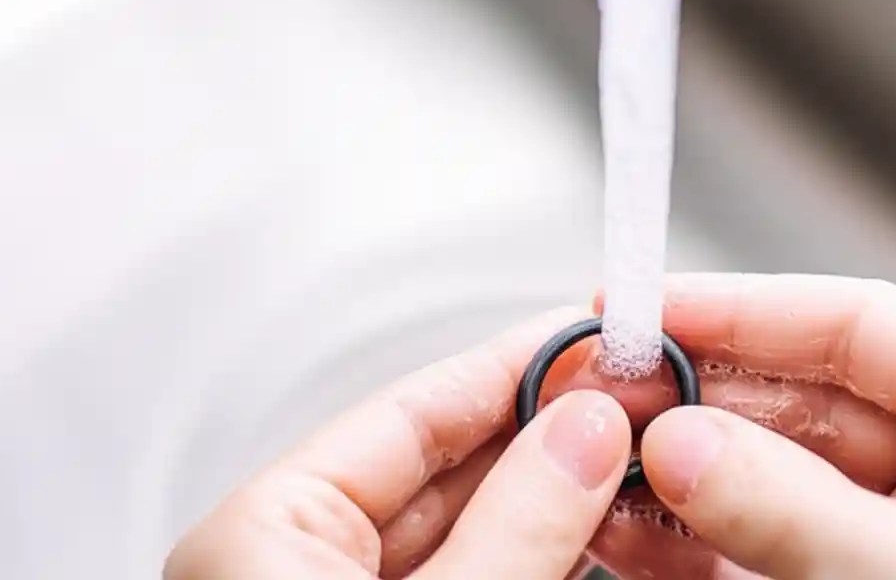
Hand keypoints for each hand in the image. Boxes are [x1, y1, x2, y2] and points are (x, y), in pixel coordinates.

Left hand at [164, 307, 631, 579]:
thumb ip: (514, 526)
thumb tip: (587, 430)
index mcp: (261, 535)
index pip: (407, 413)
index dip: (510, 369)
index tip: (590, 339)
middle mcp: (295, 562)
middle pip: (443, 467)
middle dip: (548, 433)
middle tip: (634, 398)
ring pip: (467, 527)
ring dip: (554, 497)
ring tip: (635, 456)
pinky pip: (473, 573)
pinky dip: (537, 553)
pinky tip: (596, 527)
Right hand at [588, 274, 895, 578]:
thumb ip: (781, 504)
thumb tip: (676, 444)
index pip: (855, 323)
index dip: (736, 309)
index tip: (643, 311)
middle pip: (803, 396)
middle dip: (695, 404)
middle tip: (600, 399)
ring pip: (781, 474)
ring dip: (687, 478)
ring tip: (602, 473)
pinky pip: (783, 542)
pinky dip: (710, 541)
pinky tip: (640, 534)